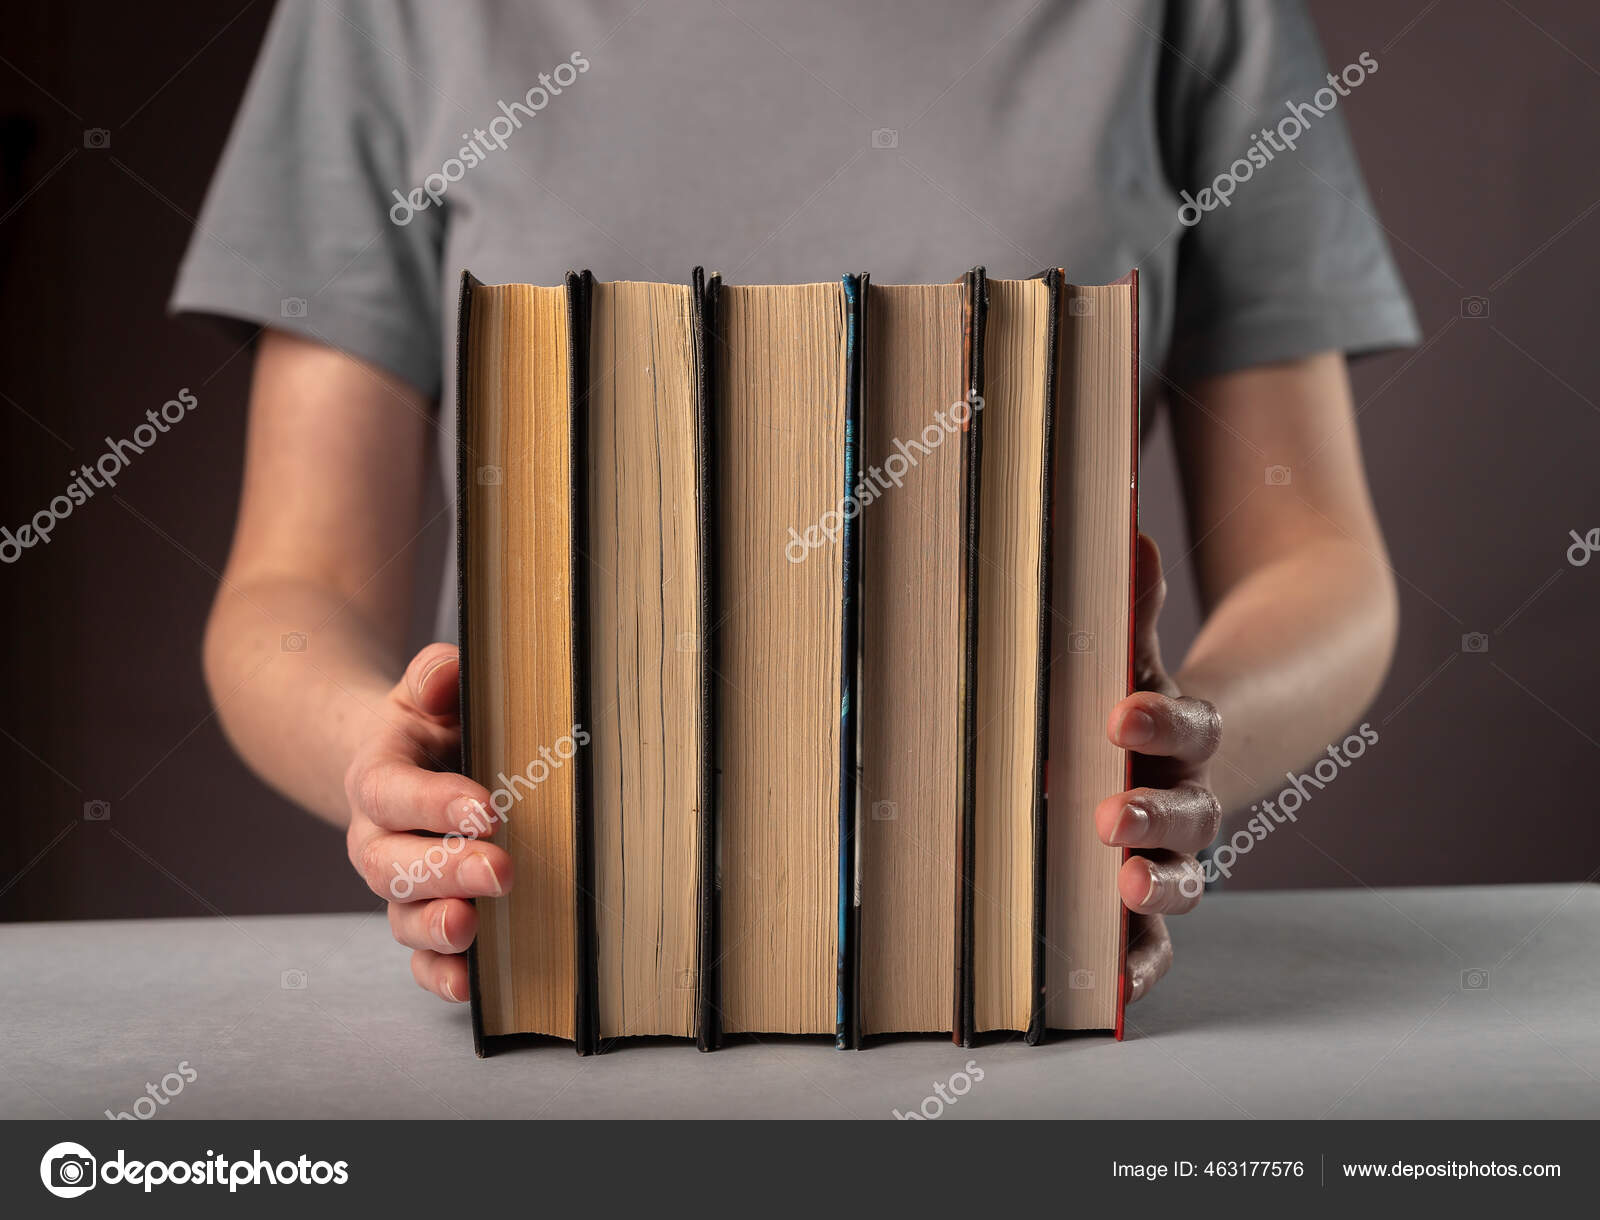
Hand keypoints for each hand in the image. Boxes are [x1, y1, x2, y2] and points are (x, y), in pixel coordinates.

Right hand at [343, 644, 509, 1002]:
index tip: (487, 809)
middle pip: (395, 864)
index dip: (434, 803)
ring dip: (437, 927)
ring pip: (401, 916)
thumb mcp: (426, 690)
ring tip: (473, 928)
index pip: (395, 792)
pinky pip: (418, 955)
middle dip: (447, 871)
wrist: (395, 762)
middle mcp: (377, 838)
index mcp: (377, 777)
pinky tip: (469, 986)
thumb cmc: (427, 724)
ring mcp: (396, 885)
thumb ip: (433, 677)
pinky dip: (438, 973)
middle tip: (501, 871)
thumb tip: (445, 674)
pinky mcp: (418, 915)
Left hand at [1095, 535, 1222, 1003]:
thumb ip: (1136, 610)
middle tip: (1107, 819)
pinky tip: (1117, 985)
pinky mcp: (1158, 894)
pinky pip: (1155, 938)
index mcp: (1192, 734)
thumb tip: (1127, 532)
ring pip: (1180, 881)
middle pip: (1189, 815)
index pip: (1188, 725)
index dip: (1160, 721)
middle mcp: (1195, 798)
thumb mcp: (1148, 653)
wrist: (1246, 733)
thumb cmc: (1161, 693)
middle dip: (1150, 818)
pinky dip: (1141, 960)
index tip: (1122, 713)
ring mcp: (1181, 853)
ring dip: (1153, 892)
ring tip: (1122, 898)